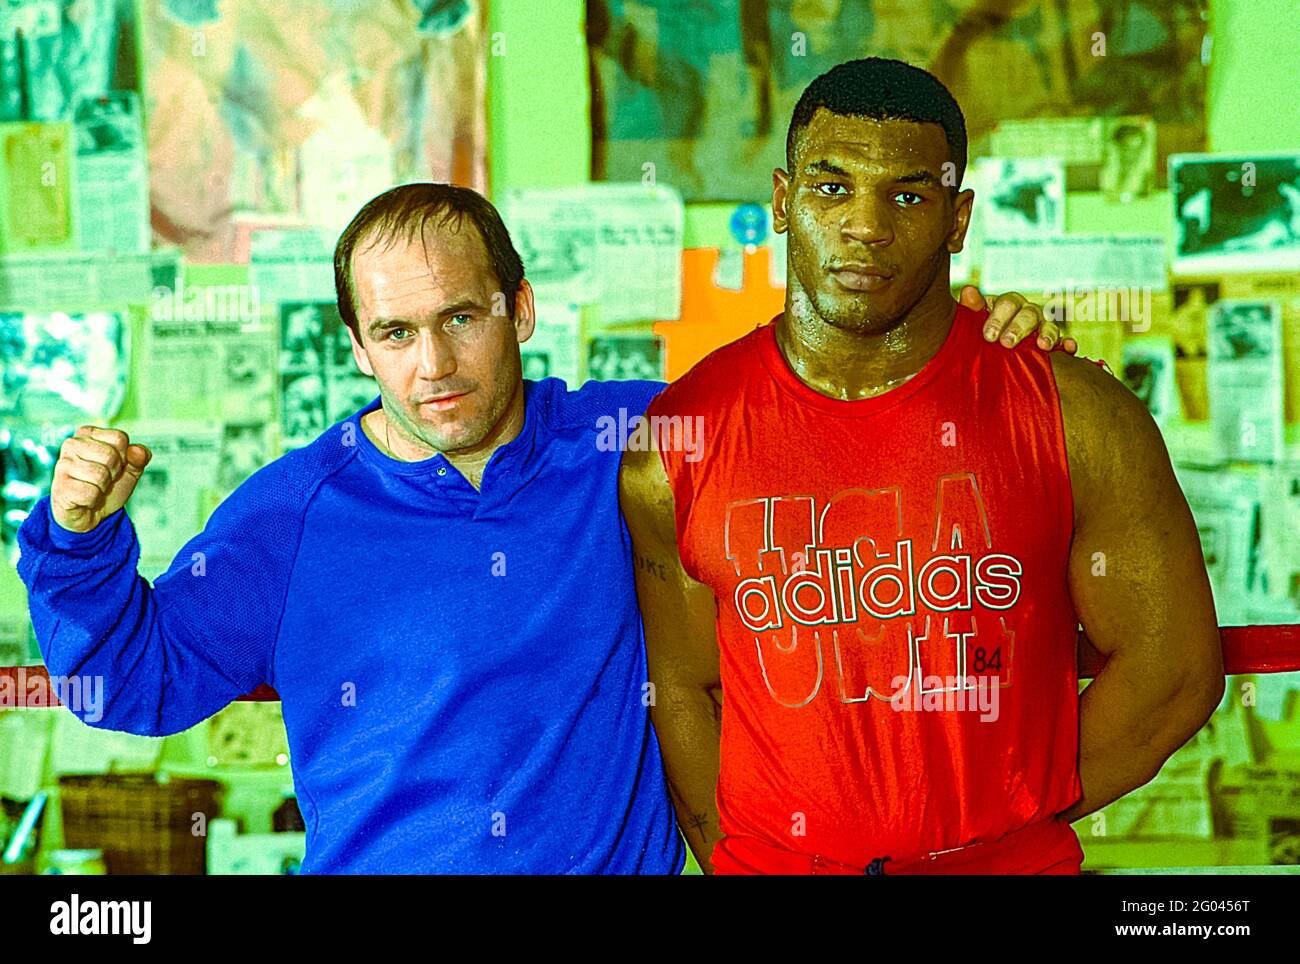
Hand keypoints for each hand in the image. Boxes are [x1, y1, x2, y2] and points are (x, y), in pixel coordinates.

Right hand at [51, 426, 152, 533]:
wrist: (91, 515)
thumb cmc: (107, 487)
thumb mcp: (129, 470)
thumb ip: (138, 458)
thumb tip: (139, 451)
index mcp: (88, 434)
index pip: (119, 438)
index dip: (124, 457)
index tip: (113, 466)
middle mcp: (71, 445)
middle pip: (110, 455)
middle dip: (113, 473)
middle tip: (103, 480)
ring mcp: (63, 465)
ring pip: (100, 475)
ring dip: (103, 488)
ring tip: (94, 489)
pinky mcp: (60, 487)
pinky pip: (90, 493)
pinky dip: (93, 500)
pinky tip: (84, 499)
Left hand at [959, 286, 1077, 354]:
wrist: (993, 351)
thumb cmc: (983, 333)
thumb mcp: (974, 321)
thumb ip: (972, 309)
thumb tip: (968, 291)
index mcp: (1007, 304)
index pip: (1007, 304)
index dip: (998, 318)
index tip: (989, 336)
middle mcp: (1027, 312)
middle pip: (1029, 314)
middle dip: (1018, 328)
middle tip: (1007, 343)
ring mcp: (1042, 326)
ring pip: (1049, 325)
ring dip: (1047, 334)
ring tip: (1043, 346)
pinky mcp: (1054, 343)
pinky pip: (1064, 342)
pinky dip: (1067, 343)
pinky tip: (1069, 348)